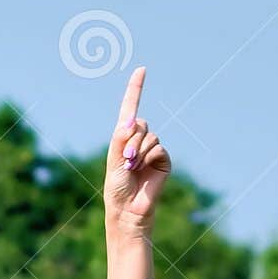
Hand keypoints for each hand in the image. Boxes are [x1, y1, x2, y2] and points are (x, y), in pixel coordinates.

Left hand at [103, 66, 170, 229]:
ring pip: (150, 135)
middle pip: (141, 123)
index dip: (136, 89)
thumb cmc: (117, 187)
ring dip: (140, 151)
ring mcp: (152, 150)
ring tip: (134, 168)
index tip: (142, 70)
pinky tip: (145, 170)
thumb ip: (121, 138)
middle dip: (132, 139)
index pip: (130, 109)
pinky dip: (150, 157)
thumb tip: (133, 120)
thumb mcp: (114, 159)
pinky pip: (159, 147)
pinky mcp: (163, 160)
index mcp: (123, 138)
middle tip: (127, 159)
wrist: (128, 209)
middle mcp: (138, 141)